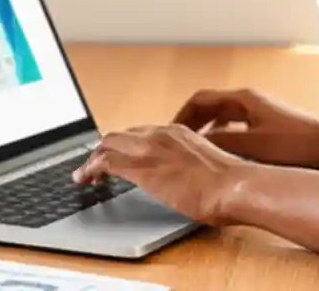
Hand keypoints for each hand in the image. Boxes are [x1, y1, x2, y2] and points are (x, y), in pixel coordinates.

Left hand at [72, 124, 247, 224]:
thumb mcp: (207, 168)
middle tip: (96, 167)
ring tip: (85, 175)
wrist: (233, 186)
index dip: (124, 146)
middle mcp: (161, 133)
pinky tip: (85, 180)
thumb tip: (188, 183)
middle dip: (104, 150)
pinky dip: (89, 169)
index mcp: (179, 132)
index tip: (119, 158)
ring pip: (107, 144)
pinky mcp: (141, 167)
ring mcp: (150, 148)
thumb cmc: (229, 185)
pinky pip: (105, 162)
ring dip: (93, 159)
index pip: (140, 132)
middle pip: (120, 135)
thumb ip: (191, 168)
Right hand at [173, 88, 318, 168]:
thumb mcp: (253, 145)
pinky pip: (234, 126)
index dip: (180, 116)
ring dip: (205, 131)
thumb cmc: (295, 144)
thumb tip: (192, 143)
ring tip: (191, 151)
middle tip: (174, 143)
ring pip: (221, 117)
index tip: (167, 134)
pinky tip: (219, 154)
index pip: (200, 99)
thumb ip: (221, 142)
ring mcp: (258, 111)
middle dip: (189, 123)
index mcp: (243, 98)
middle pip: (209, 106)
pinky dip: (221, 136)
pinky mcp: (267, 124)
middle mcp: (249, 100)